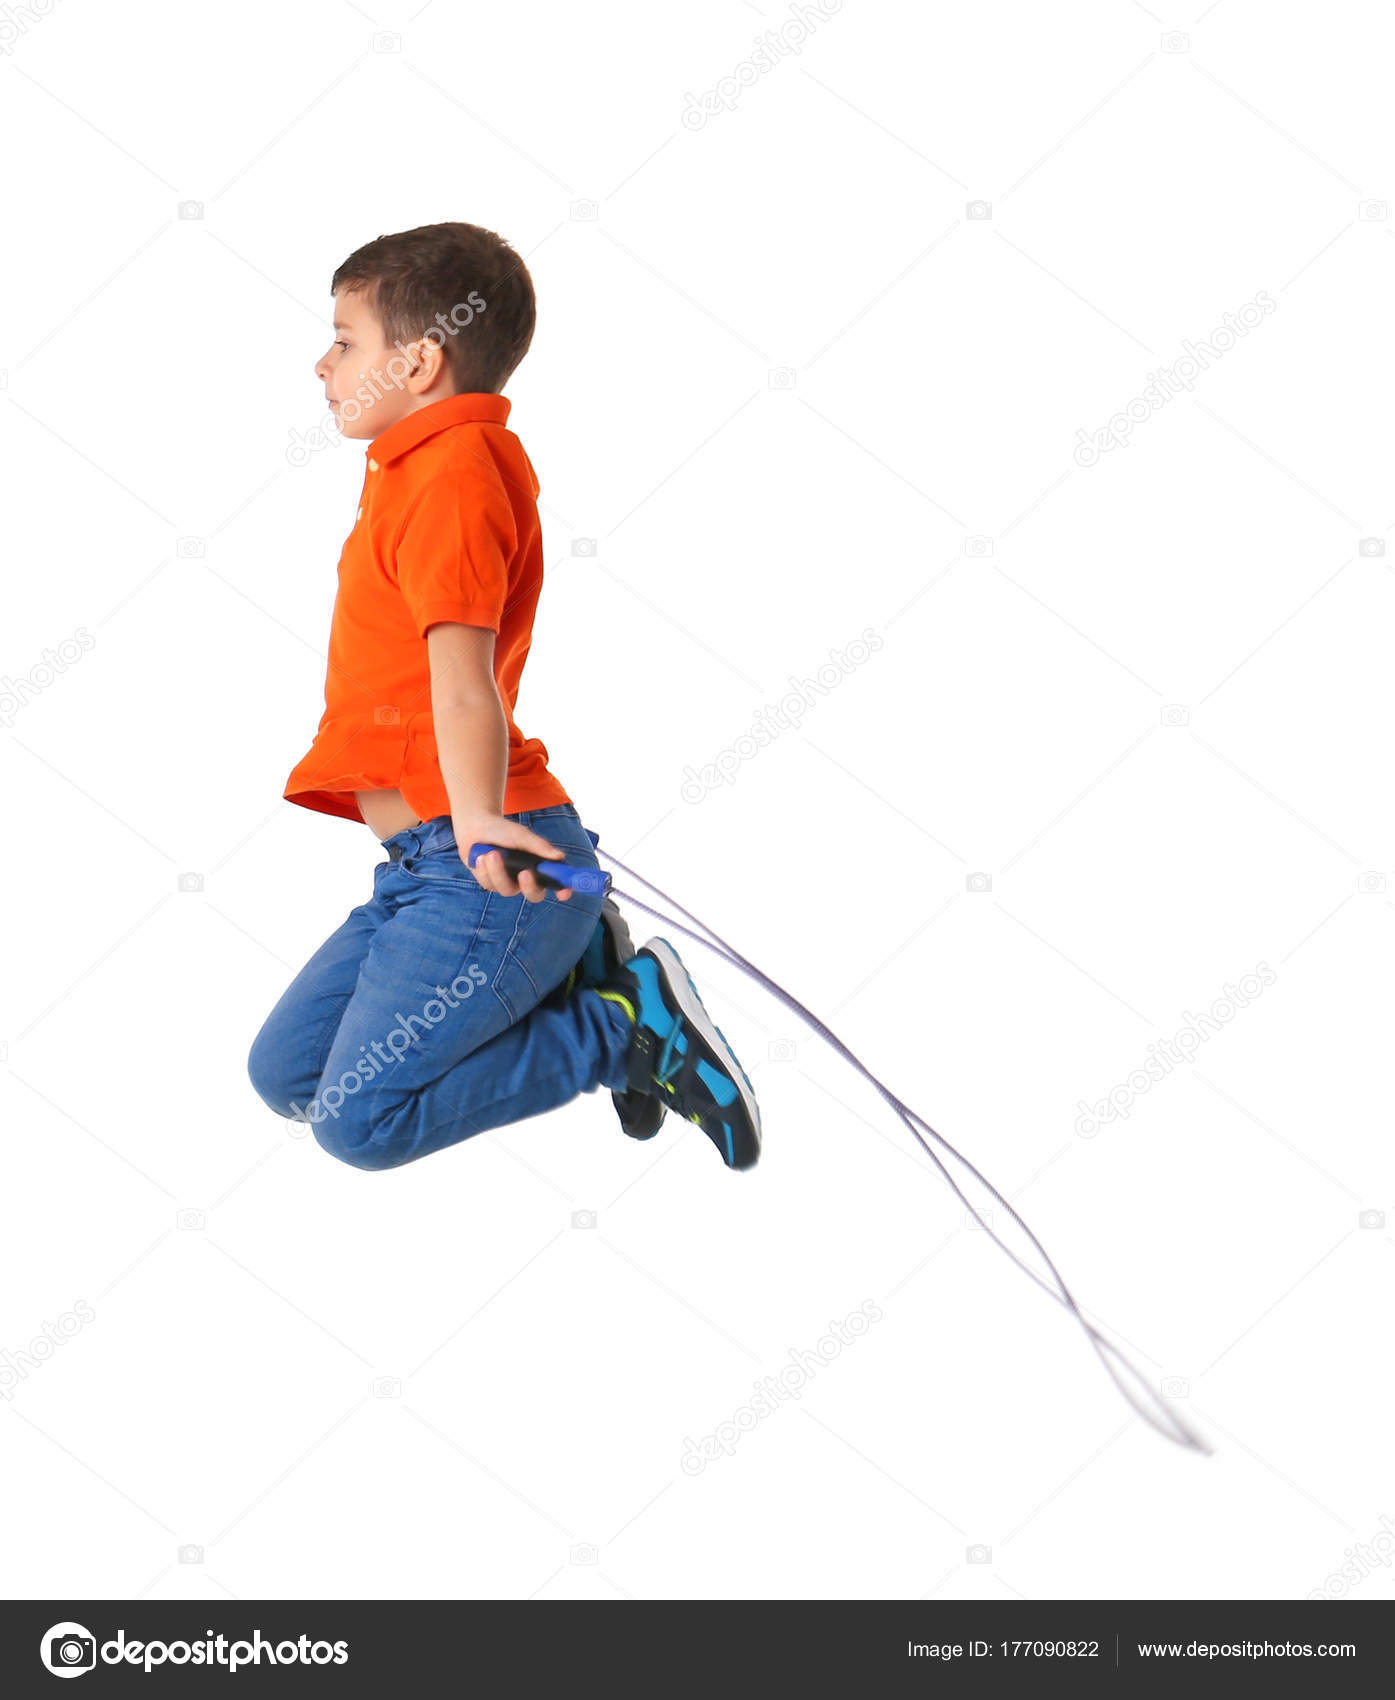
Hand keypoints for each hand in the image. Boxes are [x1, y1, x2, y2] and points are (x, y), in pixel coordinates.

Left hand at [457, 813, 573, 902]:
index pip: (556, 884)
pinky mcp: (489, 883)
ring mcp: (507, 883)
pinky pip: (488, 884)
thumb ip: (539, 847)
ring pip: (507, 890)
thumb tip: (560, 857)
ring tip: (492, 853)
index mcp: (539, 867)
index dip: (563, 890)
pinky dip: (484, 868)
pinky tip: (481, 856)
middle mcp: (525, 879)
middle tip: (525, 873)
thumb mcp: (522, 836)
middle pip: (535, 895)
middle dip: (530, 886)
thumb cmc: (503, 830)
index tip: (565, 891)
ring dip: (498, 871)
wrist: (474, 827)